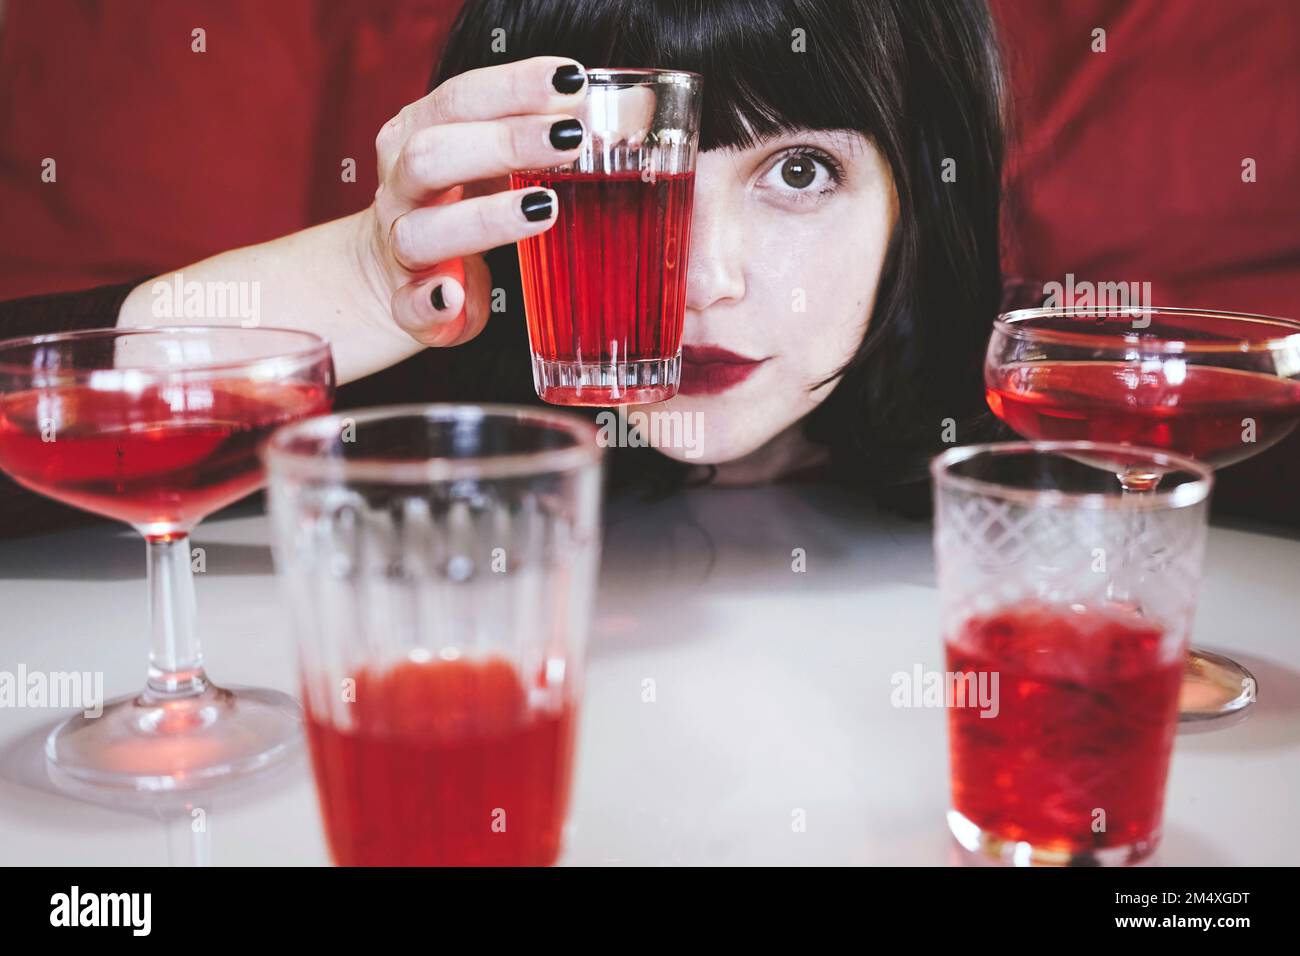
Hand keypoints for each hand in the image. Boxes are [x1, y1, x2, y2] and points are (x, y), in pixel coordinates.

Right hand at [357, 55, 587, 347]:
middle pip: (432, 154)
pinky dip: (429, 304)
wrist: (396, 277)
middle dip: (504, 142)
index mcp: (419, 134)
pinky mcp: (407, 305)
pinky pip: (408, 306)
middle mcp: (402, 186)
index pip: (462, 98)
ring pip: (422, 231)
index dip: (514, 87)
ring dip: (484, 219)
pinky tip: (454, 297)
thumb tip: (637, 106)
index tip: (573, 80)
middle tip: (572, 139)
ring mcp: (398, 247)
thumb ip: (548, 133)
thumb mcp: (498, 161)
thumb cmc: (463, 204)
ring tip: (545, 209)